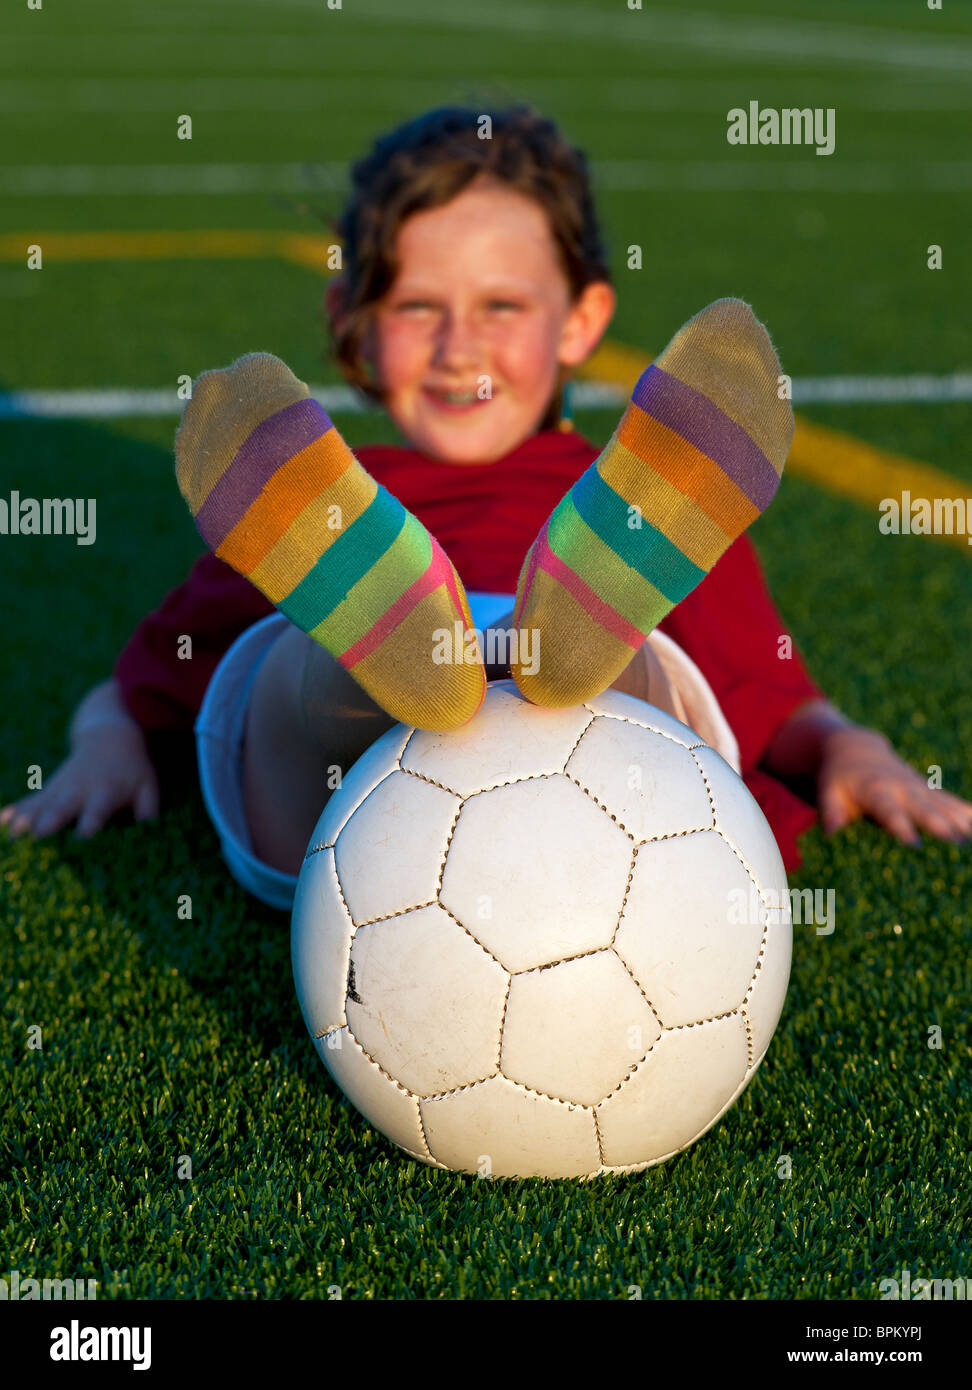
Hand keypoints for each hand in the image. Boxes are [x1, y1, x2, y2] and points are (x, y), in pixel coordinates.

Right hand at [0, 720, 158, 840]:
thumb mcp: (148, 784)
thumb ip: (148, 809)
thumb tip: (150, 836)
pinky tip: (1, 822)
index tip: (83, 835)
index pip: (99, 808)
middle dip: (51, 820)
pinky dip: (15, 811)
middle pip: (63, 806)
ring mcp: (61, 789)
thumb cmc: (131, 768)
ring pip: (41, 804)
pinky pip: (30, 800)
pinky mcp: (50, 789)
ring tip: (13, 834)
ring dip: (26, 818)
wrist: (108, 735)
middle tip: (38, 834)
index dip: (92, 821)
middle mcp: (79, 790)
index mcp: (106, 791)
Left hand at [817, 724, 971, 845]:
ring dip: (959, 820)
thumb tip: (832, 832)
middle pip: (922, 807)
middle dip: (938, 823)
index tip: (912, 842)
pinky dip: (966, 812)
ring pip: (942, 805)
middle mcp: (902, 788)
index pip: (888, 809)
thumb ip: (831, 811)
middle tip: (954, 839)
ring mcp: (918, 788)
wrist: (856, 750)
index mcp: (876, 790)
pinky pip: (951, 802)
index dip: (899, 824)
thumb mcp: (828, 792)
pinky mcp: (928, 791)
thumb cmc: (839, 779)